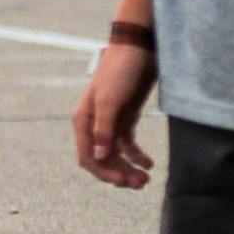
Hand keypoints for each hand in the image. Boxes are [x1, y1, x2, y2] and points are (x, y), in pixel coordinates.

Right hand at [74, 36, 156, 192]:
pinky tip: (149, 163)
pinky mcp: (126, 117)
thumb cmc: (120, 71)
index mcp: (84, 121)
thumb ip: (103, 129)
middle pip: (103, 158)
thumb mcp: (110, 100)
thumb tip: (98, 156)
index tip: (123, 182)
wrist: (138, 48)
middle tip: (141, 184)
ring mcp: (110, 121)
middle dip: (119, 173)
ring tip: (146, 179)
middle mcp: (94, 124)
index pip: (88, 156)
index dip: (104, 173)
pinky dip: (137, 155)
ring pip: (116, 154)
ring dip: (128, 168)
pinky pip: (128, 144)